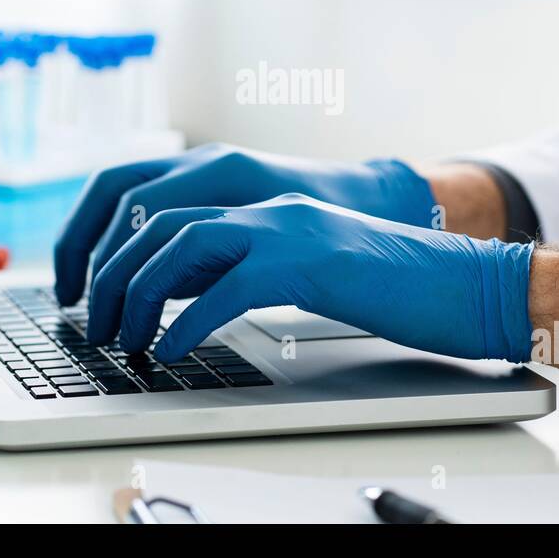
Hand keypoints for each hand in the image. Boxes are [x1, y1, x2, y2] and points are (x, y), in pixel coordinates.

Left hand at [53, 143, 435, 307]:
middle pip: (162, 221)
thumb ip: (254, 272)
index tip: (101, 292)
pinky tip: (171, 350)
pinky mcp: (308, 263)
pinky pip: (227, 287)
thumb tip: (189, 301)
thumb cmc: (393, 288)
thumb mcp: (311, 273)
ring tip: (122, 338)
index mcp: (269, 208)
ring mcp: (289, 229)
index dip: (126, 249)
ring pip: (182, 243)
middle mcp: (271, 208)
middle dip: (115, 271)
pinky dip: (187, 321)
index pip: (174, 211)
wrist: (463, 281)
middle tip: (95, 321)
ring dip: (139, 292)